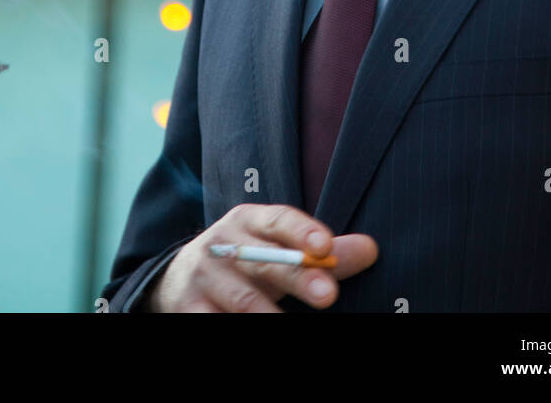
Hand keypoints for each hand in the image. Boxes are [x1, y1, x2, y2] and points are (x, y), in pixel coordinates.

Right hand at [143, 203, 377, 311]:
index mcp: (247, 221)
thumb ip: (320, 253)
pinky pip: (218, 322)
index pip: (277, 220)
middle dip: (298, 277)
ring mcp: (204, 279)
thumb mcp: (277, 251)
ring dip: (271, 317)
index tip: (325, 246)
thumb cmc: (244, 264)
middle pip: (264, 260)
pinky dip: (239, 328)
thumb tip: (371, 249)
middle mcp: (223, 245)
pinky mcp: (189, 310)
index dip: (301, 231)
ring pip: (242, 301)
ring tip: (294, 328)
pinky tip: (265, 331)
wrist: (179, 282)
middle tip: (329, 294)